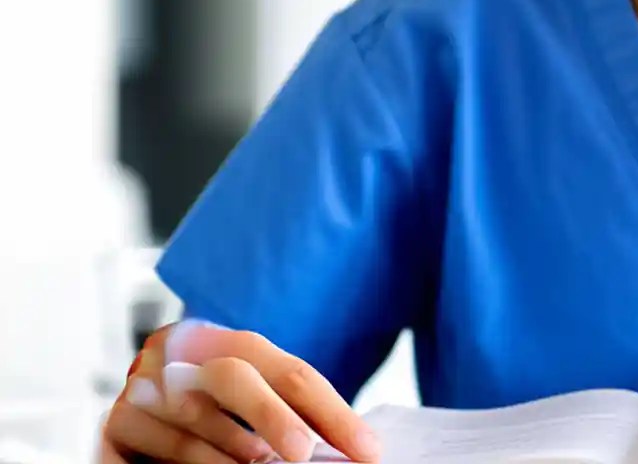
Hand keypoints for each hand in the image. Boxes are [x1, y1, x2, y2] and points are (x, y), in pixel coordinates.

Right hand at [100, 319, 380, 462]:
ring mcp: (143, 385)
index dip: (334, 413)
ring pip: (195, 416)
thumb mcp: (253, 399)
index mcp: (231, 341)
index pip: (293, 373)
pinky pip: (158, 445)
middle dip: (275, 417)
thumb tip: (351, 450)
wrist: (138, 404)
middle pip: (235, 375)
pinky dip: (195, 463)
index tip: (368, 451)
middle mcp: (183, 353)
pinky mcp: (114, 423)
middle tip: (304, 454)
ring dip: (234, 450)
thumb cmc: (211, 408)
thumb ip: (290, 414)